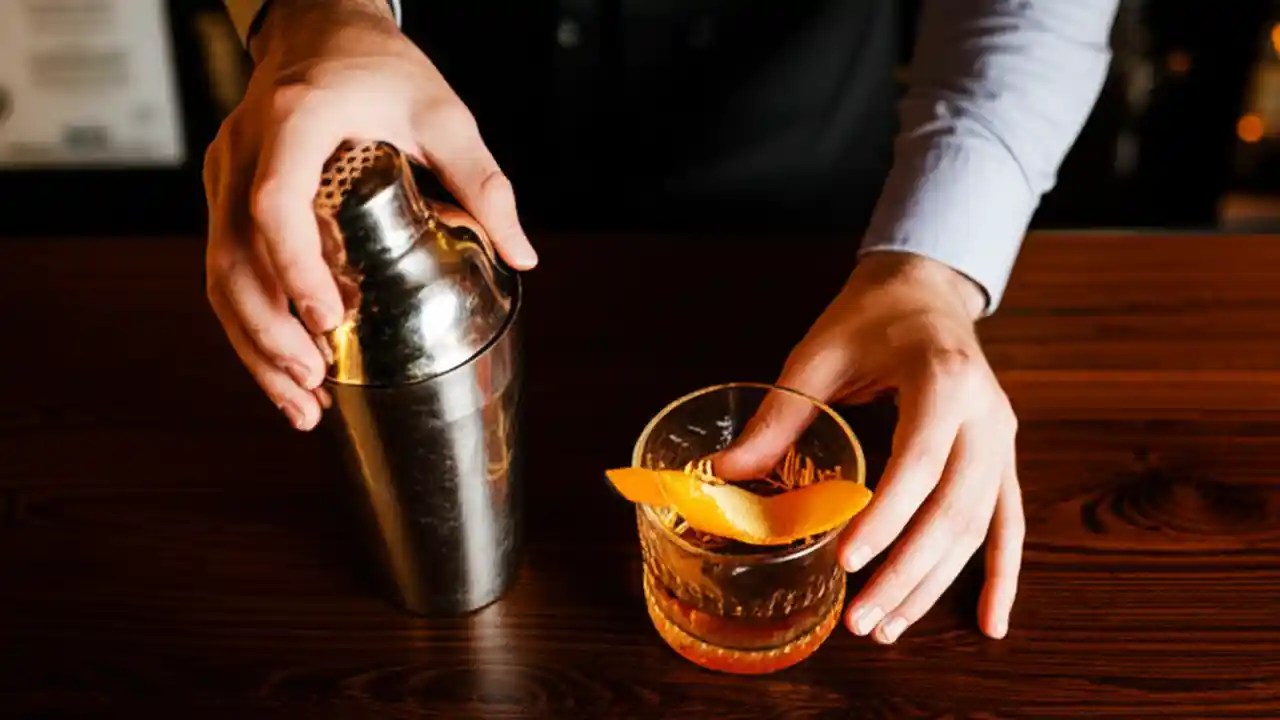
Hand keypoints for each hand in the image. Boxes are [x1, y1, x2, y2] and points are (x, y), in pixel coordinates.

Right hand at [203, 0, 536, 429]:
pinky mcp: (226, 193)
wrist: (320, 26)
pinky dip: (249, 325)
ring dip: (254, 346)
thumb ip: (482, 181)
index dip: (295, 268)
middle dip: (269, 333)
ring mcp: (226, 173)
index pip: (275, 203)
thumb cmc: (380, 66)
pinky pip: (224, 266)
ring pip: (219, 272)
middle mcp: (245, 149)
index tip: (330, 320)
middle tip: (315, 385)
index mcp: (296, 121)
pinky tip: (283, 370)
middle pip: (233, 255)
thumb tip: (523, 256)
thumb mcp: (443, 113)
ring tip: (300, 405)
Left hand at [716, 251, 1022, 642]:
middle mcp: (986, 414)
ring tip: (887, 627)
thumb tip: (726, 473)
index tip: (847, 560)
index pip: (920, 462)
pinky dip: (1001, 576)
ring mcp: (1002, 439)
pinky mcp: (1002, 457)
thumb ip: (780, 415)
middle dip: (907, 571)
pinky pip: (1008, 524)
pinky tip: (988, 624)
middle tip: (861, 619)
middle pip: (955, 508)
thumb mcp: (817, 354)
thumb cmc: (870, 317)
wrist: (924, 291)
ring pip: (979, 527)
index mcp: (942, 379)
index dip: (887, 517)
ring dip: (935, 584)